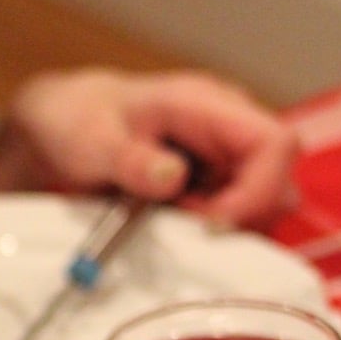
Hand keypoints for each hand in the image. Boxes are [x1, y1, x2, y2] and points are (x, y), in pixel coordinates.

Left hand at [0, 69, 299, 227]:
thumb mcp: (92, 141)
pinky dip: (207, 234)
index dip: (258, 191)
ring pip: (261, 208)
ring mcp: (225, 159)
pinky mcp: (215, 185)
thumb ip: (129, 159)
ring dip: (222, 230)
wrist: (62, 126)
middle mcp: (229, 130)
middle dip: (240, 219)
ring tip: (168, 222)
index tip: (210, 223)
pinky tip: (168, 225)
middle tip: (182, 227)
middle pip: (278, 184)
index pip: (275, 144)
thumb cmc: (77, 122)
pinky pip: (234, 219)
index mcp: (208, 105)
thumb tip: (172, 177)